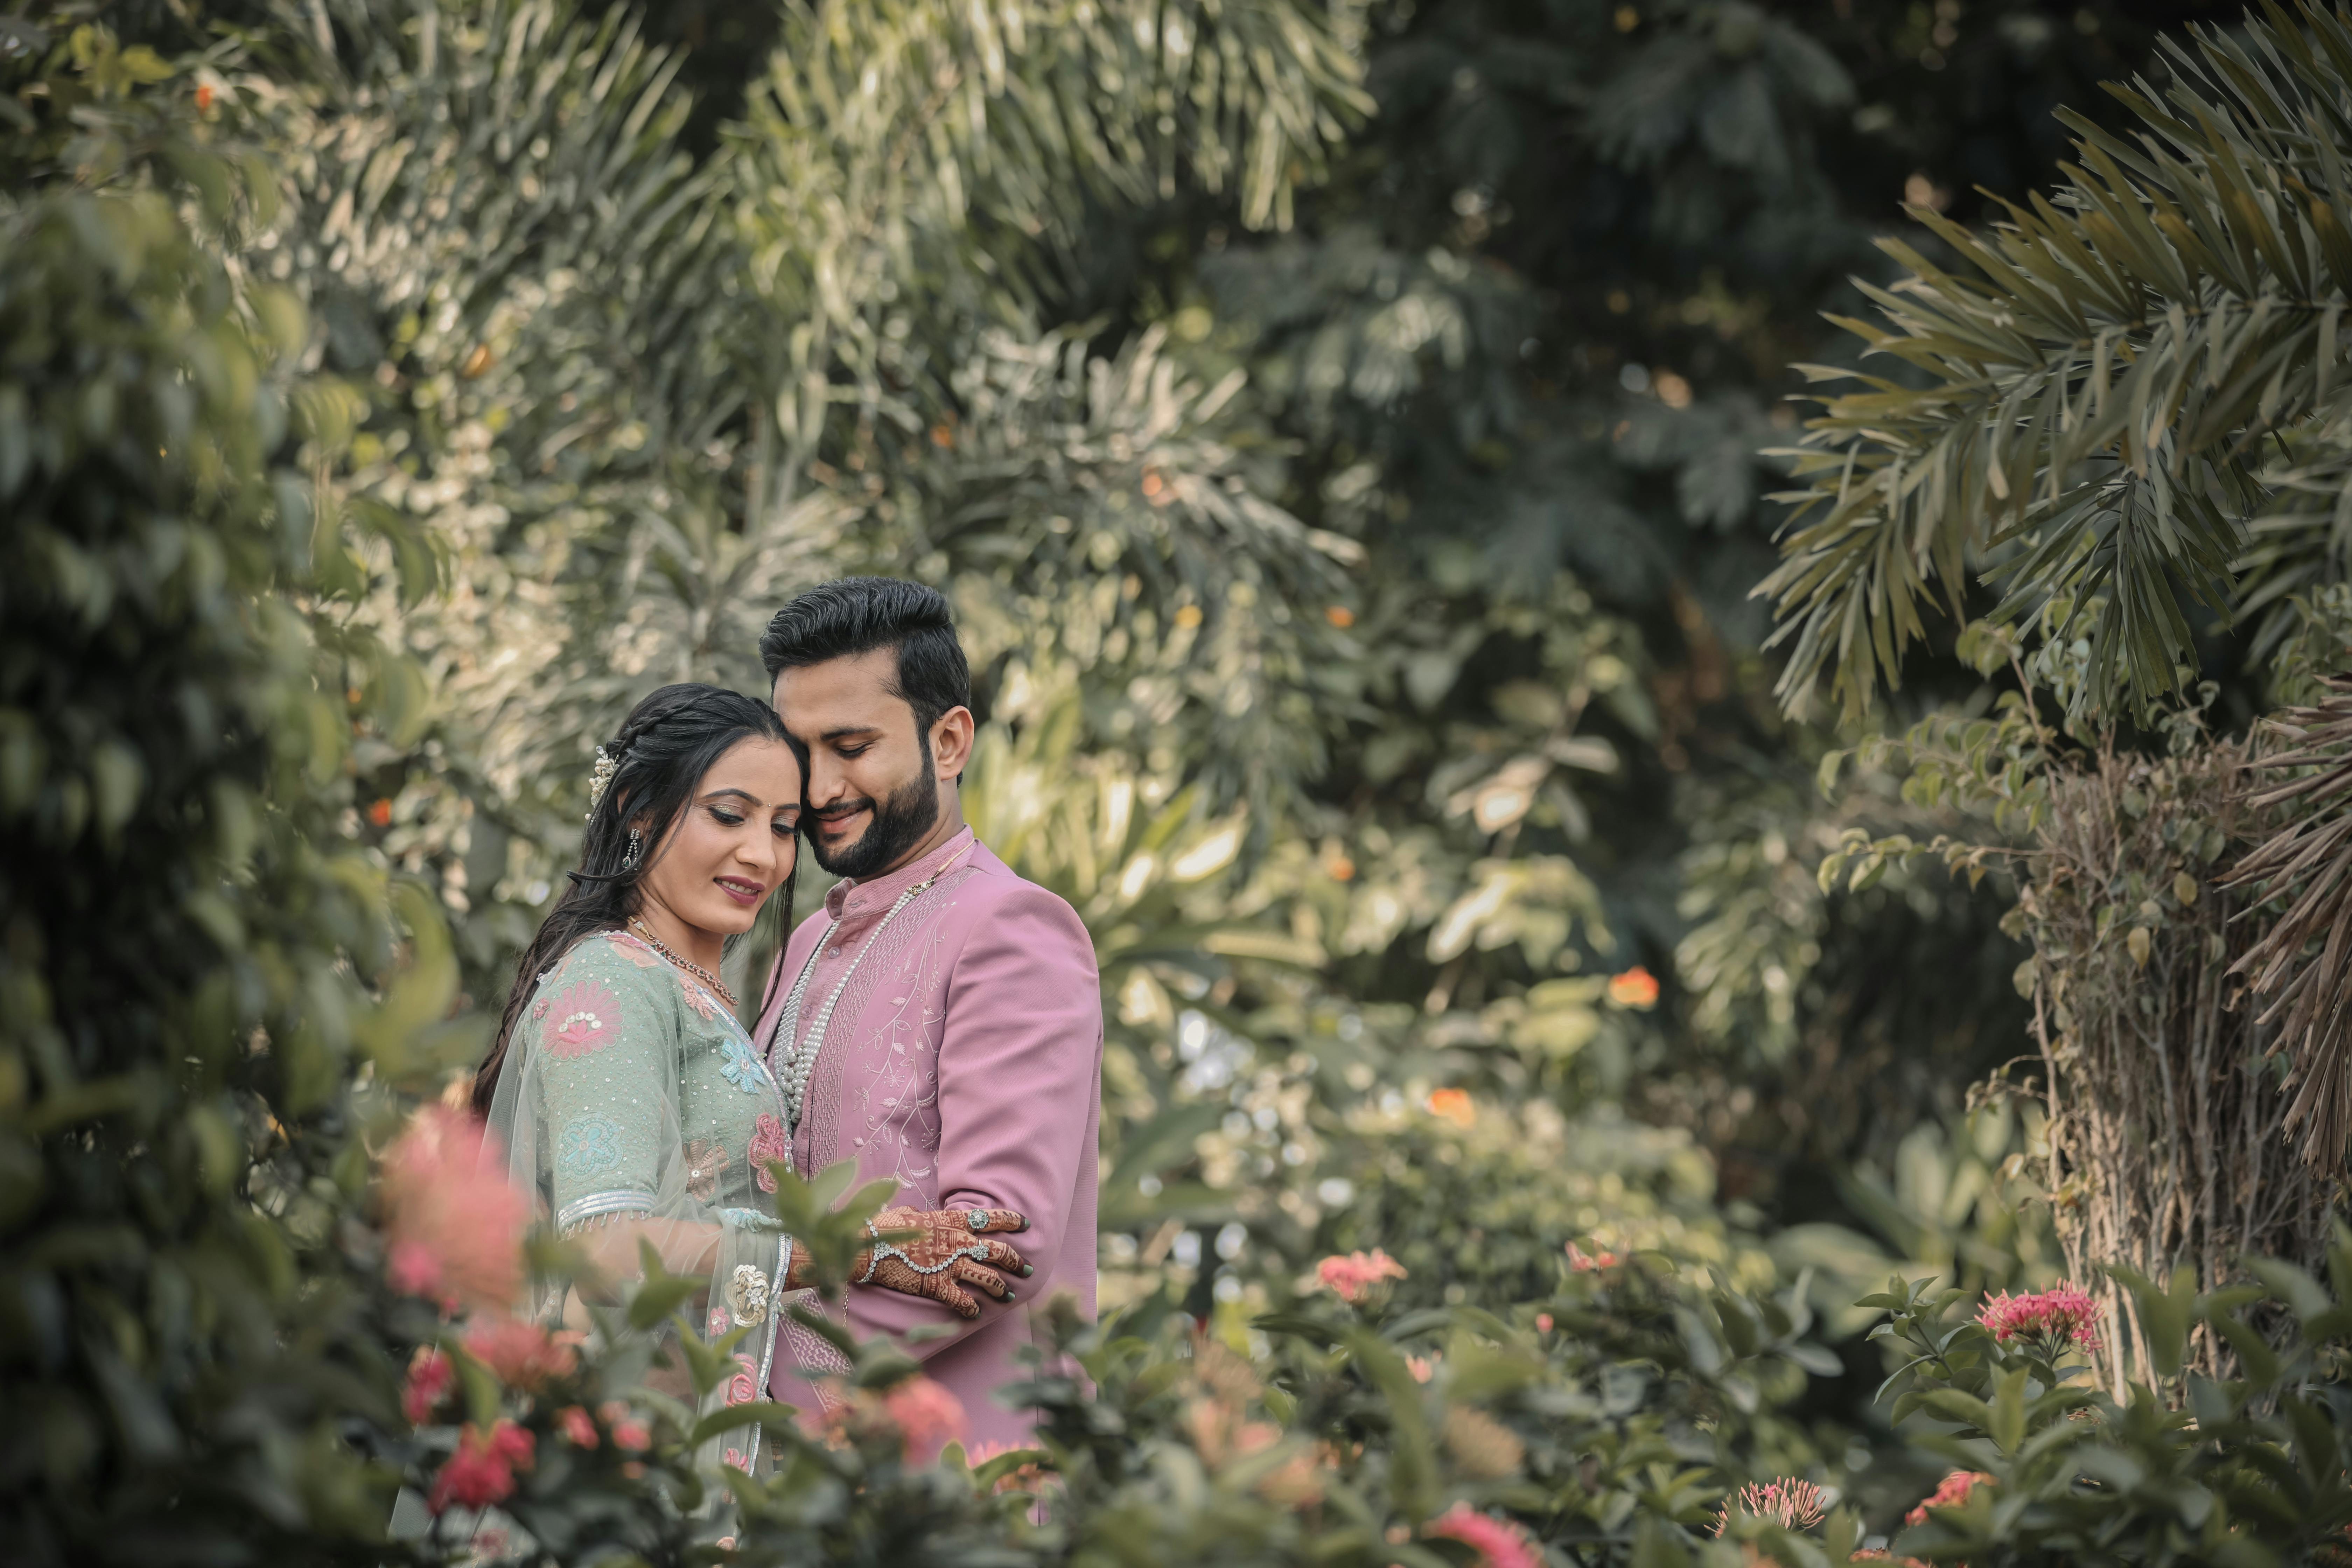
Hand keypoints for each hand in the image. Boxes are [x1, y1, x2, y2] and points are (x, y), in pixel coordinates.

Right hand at [853, 1205, 1032, 1319]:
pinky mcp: (938, 1286)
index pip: (992, 1218)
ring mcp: (950, 1265)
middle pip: (999, 1251)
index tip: (1026, 1224)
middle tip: (1028, 1269)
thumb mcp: (907, 1214)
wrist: (870, 1248)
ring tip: (1010, 1296)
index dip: (1012, 1220)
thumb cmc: (885, 1228)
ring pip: (988, 1277)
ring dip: (1002, 1288)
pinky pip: (963, 1301)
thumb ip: (919, 1215)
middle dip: (1017, 1261)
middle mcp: (958, 1242)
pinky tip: (975, 1314)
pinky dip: (972, 1309)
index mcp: (953, 1221)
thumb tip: (916, 1213)